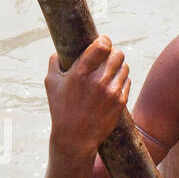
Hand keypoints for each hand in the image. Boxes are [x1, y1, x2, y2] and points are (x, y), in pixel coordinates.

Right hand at [44, 35, 130, 161]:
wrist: (75, 137)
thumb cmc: (60, 109)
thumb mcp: (51, 84)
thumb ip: (54, 63)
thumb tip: (59, 52)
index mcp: (81, 72)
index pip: (102, 45)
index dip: (104, 40)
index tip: (102, 41)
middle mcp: (99, 80)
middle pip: (118, 54)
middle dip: (113, 52)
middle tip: (108, 55)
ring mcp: (112, 92)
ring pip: (125, 67)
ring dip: (118, 65)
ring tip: (110, 69)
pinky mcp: (120, 102)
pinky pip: (127, 81)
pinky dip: (121, 79)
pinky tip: (113, 82)